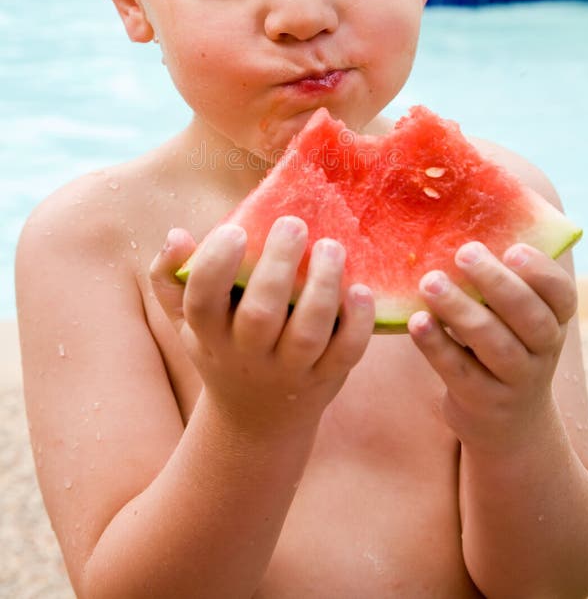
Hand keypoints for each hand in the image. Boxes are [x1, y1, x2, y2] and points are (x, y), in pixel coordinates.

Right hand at [150, 218, 373, 434]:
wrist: (257, 419)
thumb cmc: (222, 346)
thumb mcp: (187, 320)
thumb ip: (171, 276)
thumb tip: (178, 234)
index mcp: (209, 334)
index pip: (202, 301)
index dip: (216, 265)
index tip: (236, 230)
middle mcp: (247, 356)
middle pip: (260, 314)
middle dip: (277, 267)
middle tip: (293, 223)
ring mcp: (290, 370)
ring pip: (307, 332)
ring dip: (322, 287)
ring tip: (331, 246)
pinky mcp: (328, 377)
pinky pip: (346, 352)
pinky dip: (358, 323)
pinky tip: (361, 289)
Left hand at [407, 241, 576, 452]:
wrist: (506, 422)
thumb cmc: (503, 346)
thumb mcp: (513, 319)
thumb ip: (500, 282)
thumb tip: (458, 224)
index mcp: (553, 321)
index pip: (561, 294)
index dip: (541, 272)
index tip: (512, 249)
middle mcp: (542, 351)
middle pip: (527, 316)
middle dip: (496, 282)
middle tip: (464, 252)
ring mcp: (515, 380)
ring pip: (493, 343)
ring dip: (460, 310)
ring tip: (430, 282)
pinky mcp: (483, 402)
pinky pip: (459, 371)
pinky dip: (436, 345)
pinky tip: (416, 321)